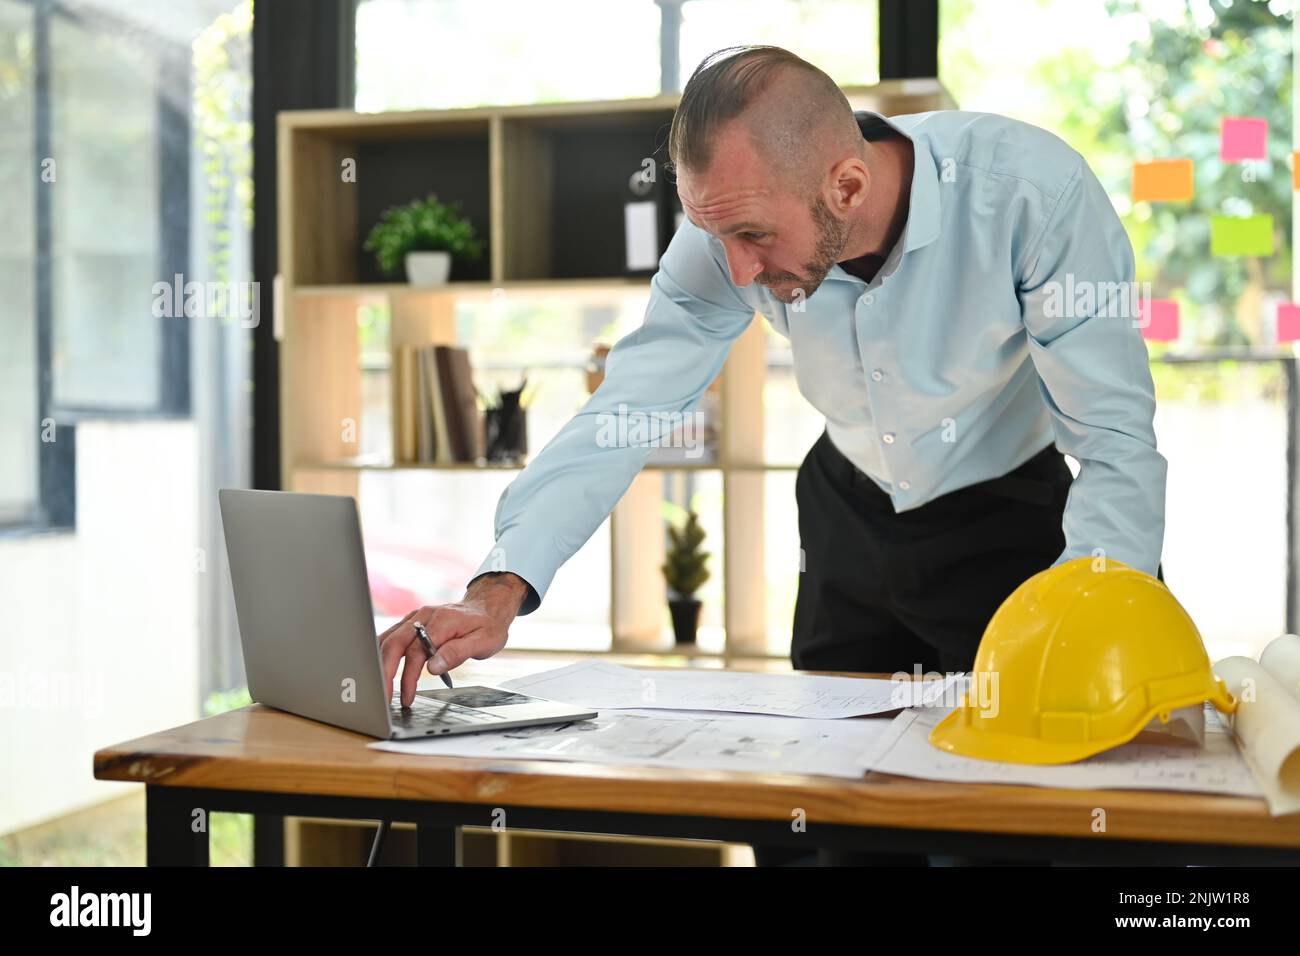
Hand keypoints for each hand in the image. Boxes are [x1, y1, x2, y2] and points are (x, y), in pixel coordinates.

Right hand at [377, 572, 528, 706]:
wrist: (486, 606)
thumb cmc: (487, 625)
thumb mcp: (483, 642)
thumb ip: (457, 653)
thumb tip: (433, 667)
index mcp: (442, 620)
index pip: (417, 651)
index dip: (408, 676)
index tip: (407, 697)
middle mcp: (424, 616)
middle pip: (394, 643)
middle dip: (385, 672)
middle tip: (384, 698)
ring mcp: (416, 617)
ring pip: (388, 639)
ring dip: (380, 664)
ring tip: (380, 688)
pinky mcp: (411, 622)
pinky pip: (391, 636)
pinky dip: (383, 654)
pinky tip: (381, 670)